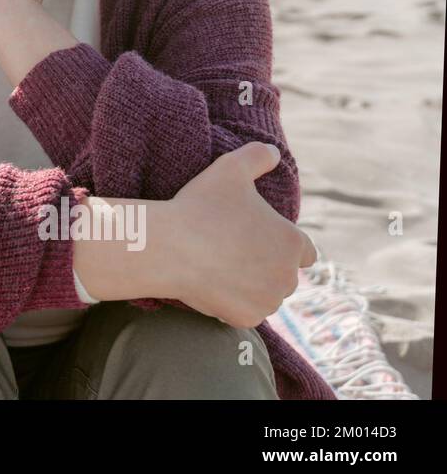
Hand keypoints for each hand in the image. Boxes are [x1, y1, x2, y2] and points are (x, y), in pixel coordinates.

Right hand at [156, 142, 317, 327]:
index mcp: (293, 242)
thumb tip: (274, 153)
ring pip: (265, 295)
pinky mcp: (247, 320)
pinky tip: (212, 285)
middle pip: (284, 274)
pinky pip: (245, 313)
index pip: (305, 251)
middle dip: (265, 266)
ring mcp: (268, 301)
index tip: (258, 239)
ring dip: (251, 286)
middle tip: (232, 251)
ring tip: (220, 268)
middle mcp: (289, 276)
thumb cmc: (200, 207)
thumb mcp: (230, 168)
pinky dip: (233, 304)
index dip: (282, 244)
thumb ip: (258, 156)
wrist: (168, 247)